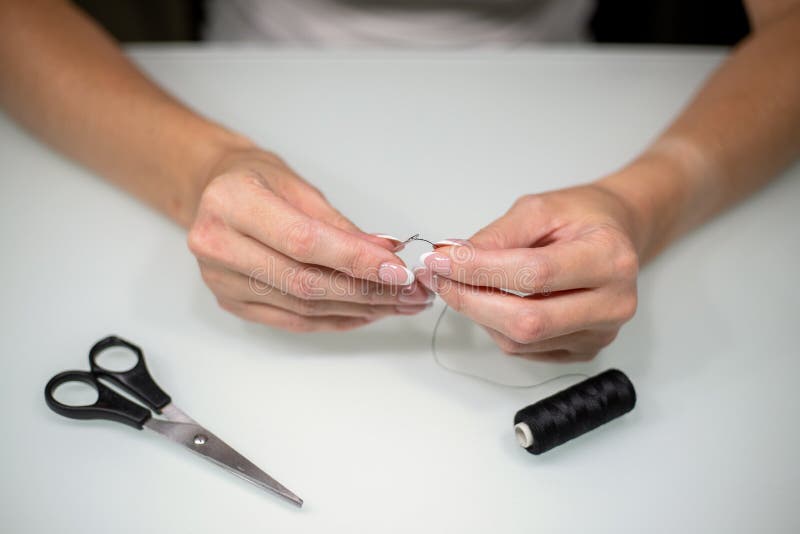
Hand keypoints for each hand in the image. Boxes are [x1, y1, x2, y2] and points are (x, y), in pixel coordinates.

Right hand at [188, 148, 431, 331]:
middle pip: (304, 281)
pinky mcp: (231, 301)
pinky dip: (333, 319)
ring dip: (357, 309)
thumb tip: (386, 254)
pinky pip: (291, 320)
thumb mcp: (299, 188)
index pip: (304, 241)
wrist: (214, 191)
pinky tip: (365, 312)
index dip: (355, 260)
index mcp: (231, 203)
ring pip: (302, 307)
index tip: (397, 270)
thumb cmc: (256, 180)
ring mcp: (220, 279)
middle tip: (408, 292)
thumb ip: (341, 226)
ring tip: (396, 304)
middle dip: (366, 290)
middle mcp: (217, 244)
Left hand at [416, 183, 639, 360]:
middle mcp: (613, 303)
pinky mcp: (585, 350)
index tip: (440, 260)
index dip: (479, 270)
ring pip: (520, 340)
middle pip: (528, 320)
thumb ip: (497, 236)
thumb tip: (453, 258)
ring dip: (480, 314)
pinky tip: (493, 301)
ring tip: (465, 284)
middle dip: (471, 300)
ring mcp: (601, 333)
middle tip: (440, 278)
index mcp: (609, 258)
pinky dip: (497, 327)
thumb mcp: (538, 209)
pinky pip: (526, 350)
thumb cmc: (581, 218)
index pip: (534, 274)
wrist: (615, 235)